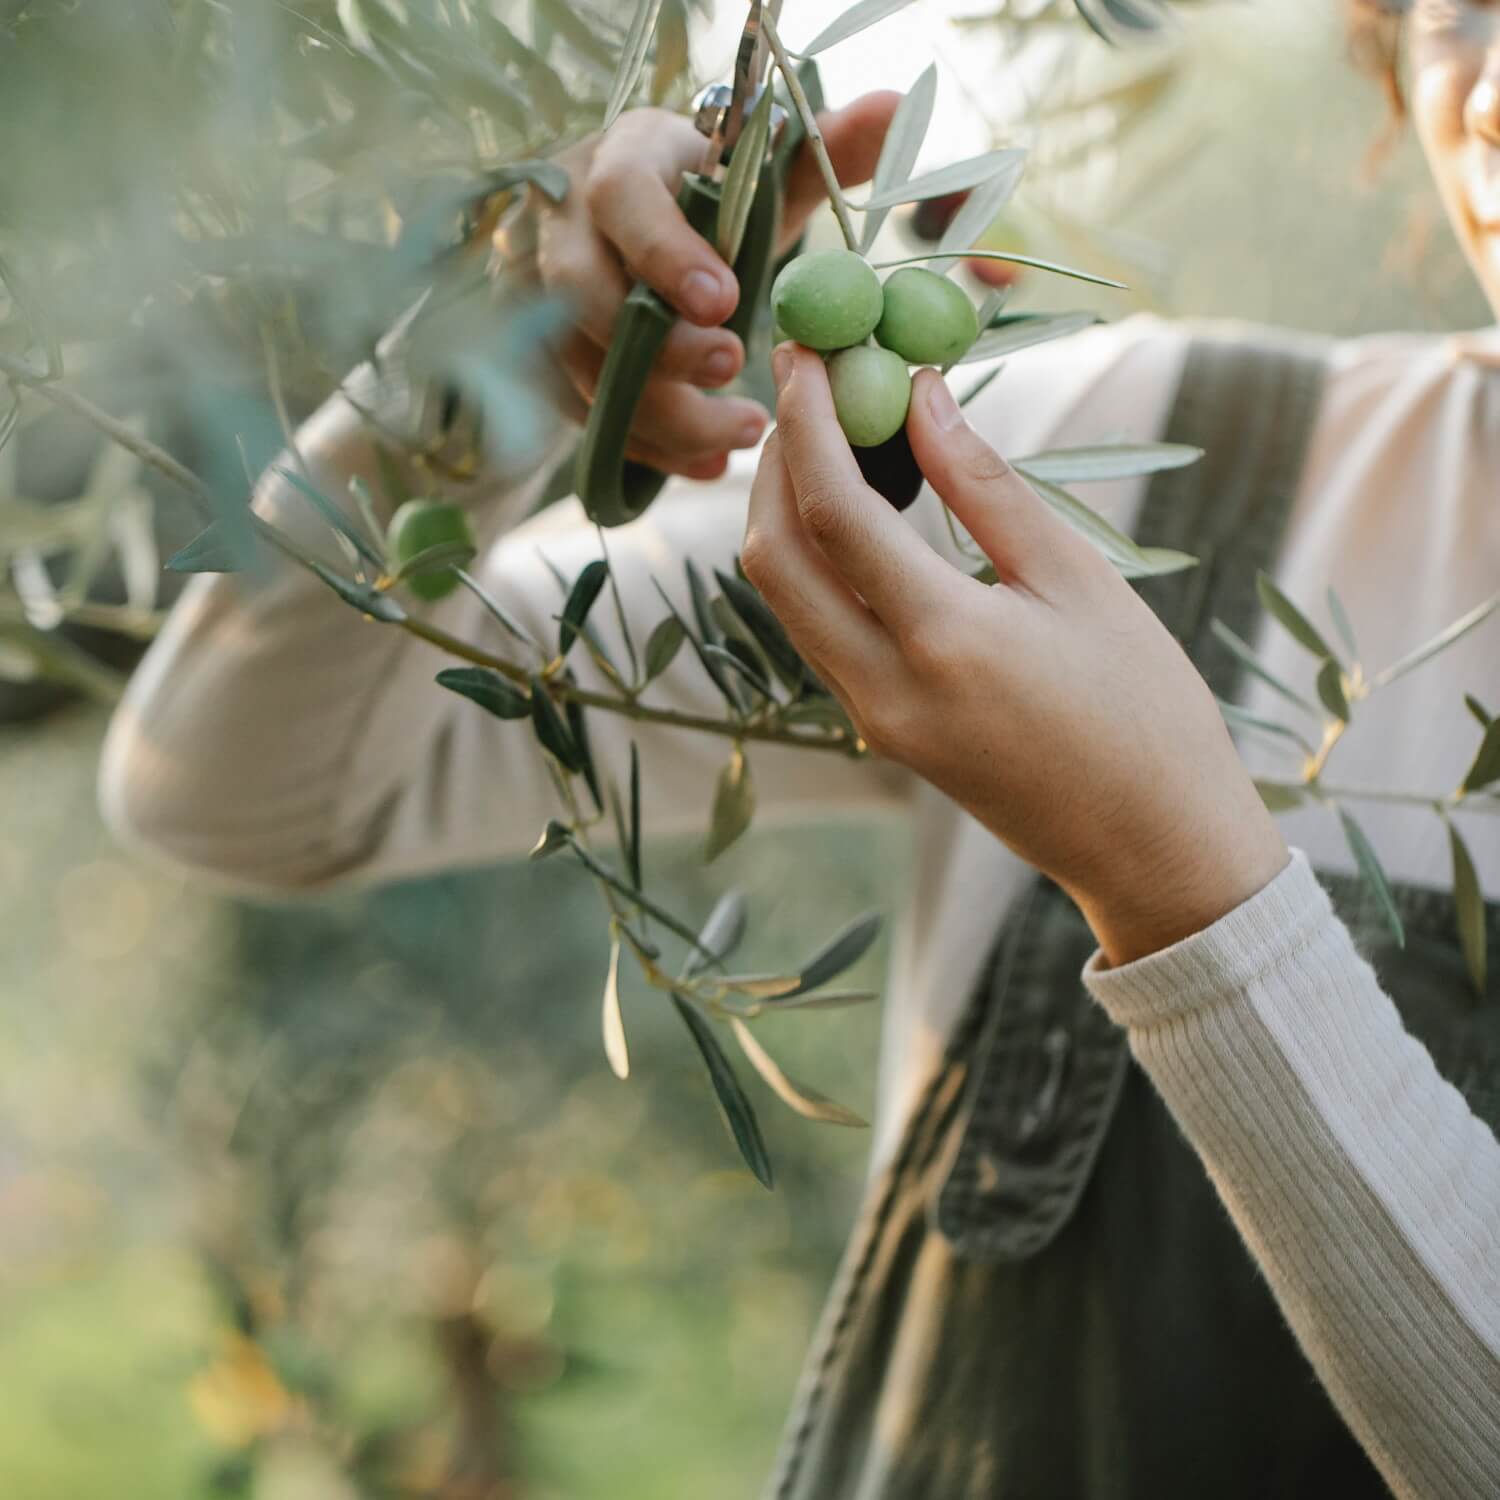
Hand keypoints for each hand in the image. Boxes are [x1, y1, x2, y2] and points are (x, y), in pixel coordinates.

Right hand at [524, 93, 898, 480]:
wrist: (649, 232)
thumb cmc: (712, 200)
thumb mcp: (765, 173)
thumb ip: (827, 149)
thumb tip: (893, 108)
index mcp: (622, 160)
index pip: (620, 198)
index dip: (665, 253)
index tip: (726, 301)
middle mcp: (567, 228)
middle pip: (582, 294)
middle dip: (657, 345)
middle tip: (730, 366)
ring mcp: (546, 301)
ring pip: (582, 369)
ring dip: (664, 413)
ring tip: (743, 431)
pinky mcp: (552, 362)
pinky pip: (588, 417)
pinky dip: (652, 448)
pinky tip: (709, 463)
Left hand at [742, 346, 1289, 966]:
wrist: (1151, 847)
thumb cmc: (1145, 709)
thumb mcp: (1078, 583)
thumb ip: (987, 487)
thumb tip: (923, 399)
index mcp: (942, 642)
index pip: (833, 511)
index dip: (806, 421)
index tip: (804, 349)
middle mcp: (881, 688)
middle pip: (774, 558)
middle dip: (775, 463)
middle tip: (807, 389)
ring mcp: (871, 719)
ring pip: (786, 598)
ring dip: (787, 513)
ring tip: (832, 437)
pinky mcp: (880, 732)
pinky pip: (817, 631)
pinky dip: (817, 563)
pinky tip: (859, 514)